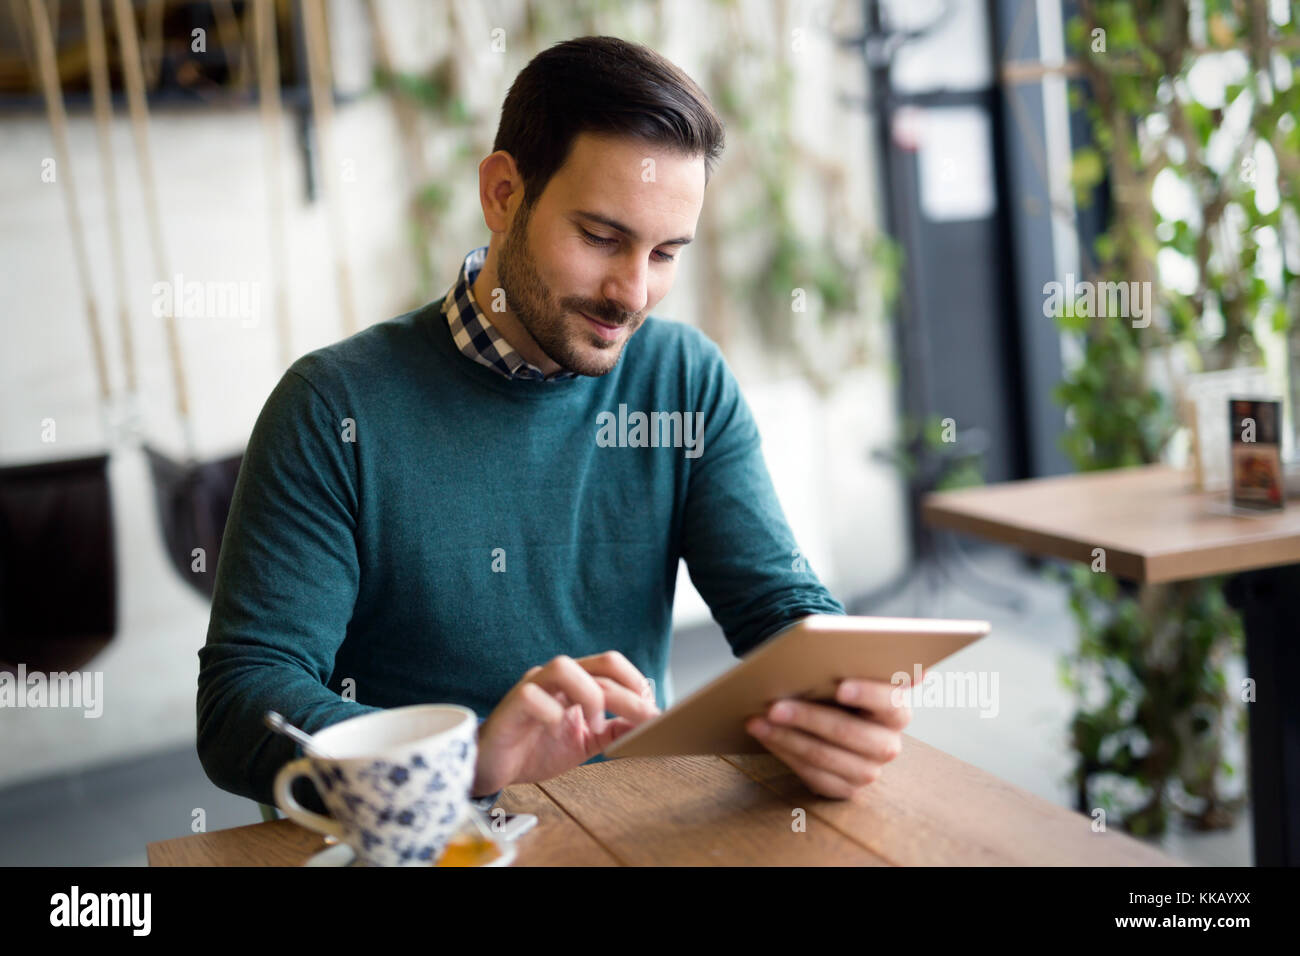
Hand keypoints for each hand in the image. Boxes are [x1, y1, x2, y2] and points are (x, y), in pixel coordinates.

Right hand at [473, 651, 659, 795]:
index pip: (609, 665)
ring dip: (588, 695)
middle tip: (643, 718)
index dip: (635, 682)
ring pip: (563, 666)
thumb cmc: (535, 750)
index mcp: (573, 683)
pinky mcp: (510, 706)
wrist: (492, 767)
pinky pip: (532, 696)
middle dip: (627, 692)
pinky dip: (552, 712)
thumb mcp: (584, 743)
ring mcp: (530, 688)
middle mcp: (553, 678)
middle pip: (597, 664)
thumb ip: (612, 731)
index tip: (652, 710)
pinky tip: (559, 729)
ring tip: (593, 724)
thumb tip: (646, 724)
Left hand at [745, 677, 912, 800]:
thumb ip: (842, 664)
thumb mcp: (842, 673)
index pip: (889, 701)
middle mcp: (888, 743)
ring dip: (787, 738)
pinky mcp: (846, 789)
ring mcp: (869, 771)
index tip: (840, 687)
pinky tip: (765, 736)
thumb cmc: (833, 686)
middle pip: (849, 732)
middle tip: (773, 706)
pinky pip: (814, 776)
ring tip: (757, 720)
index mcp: (896, 709)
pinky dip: (785, 754)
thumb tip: (813, 650)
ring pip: (825, 757)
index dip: (867, 693)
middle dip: (808, 718)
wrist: (826, 715)